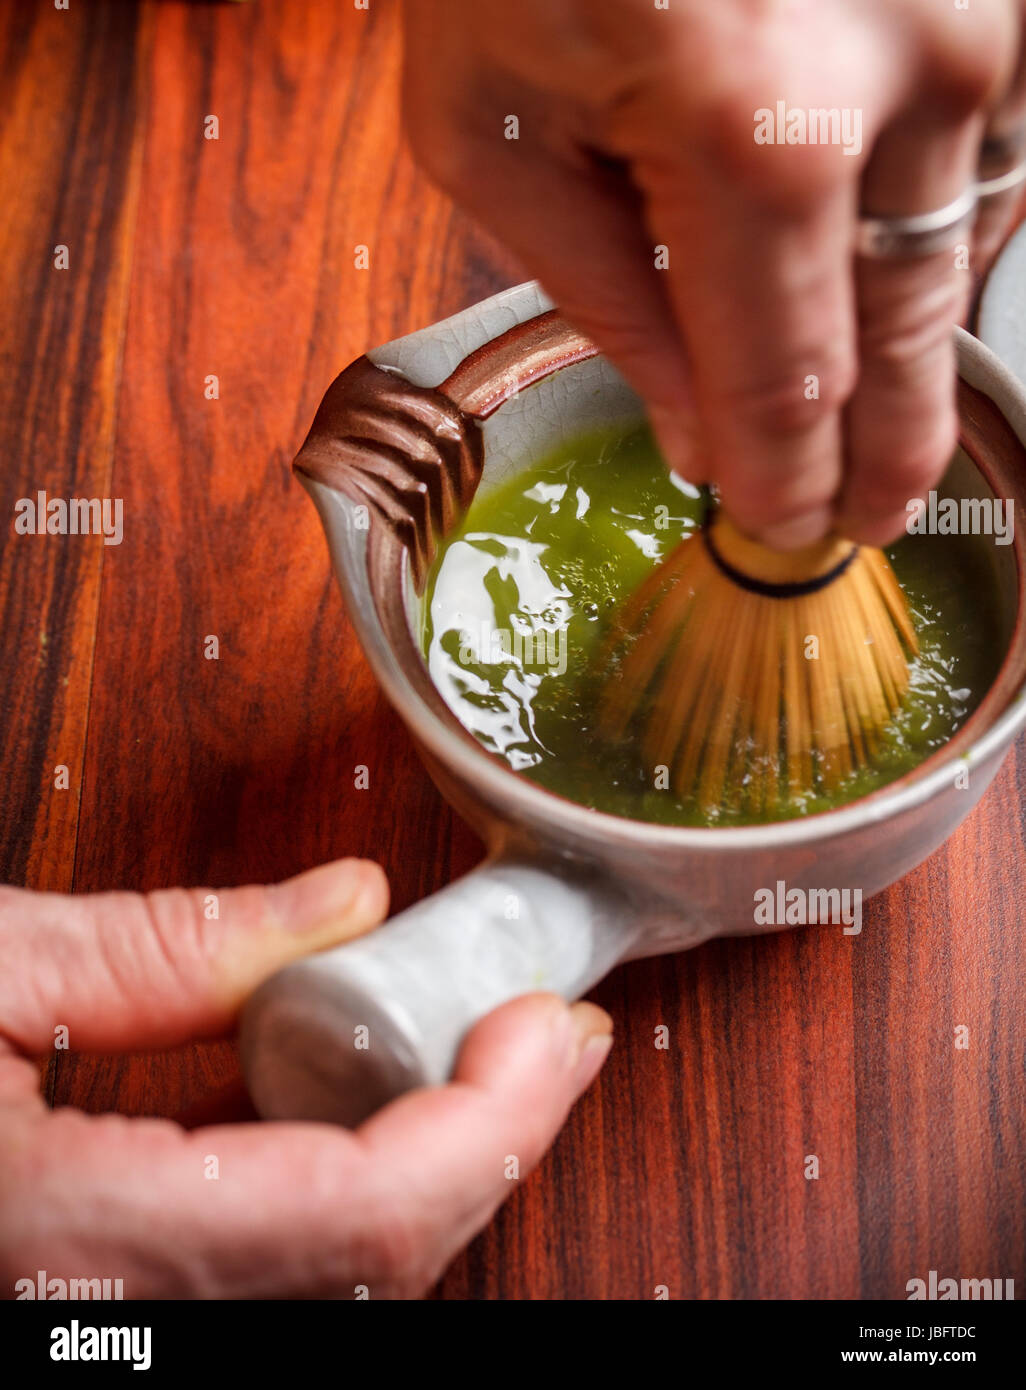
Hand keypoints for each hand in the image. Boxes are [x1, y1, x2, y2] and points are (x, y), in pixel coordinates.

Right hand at [0, 862, 611, 1297]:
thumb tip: (346, 898)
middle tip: (552, 1031)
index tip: (553, 1027)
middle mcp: (98, 1321)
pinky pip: (276, 1266)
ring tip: (493, 1050)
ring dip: (442, 1160)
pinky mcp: (112, 1304)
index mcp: (62, 1244)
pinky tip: (379, 1089)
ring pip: (340, 1280)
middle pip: (374, 1265)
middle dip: (495, 1141)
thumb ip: (169, 944)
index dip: (489, 1124)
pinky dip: (359, 1180)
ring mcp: (107, 1326)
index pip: (353, 1215)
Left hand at [402, 0, 1024, 545]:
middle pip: (904, 345)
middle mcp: (907, 80)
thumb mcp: (493, 132)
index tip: (780, 535)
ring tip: (878, 430)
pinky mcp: (1011, 6)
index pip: (788, 387)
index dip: (791, 486)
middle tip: (861, 522)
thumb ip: (606, 302)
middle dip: (880, 458)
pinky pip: (995, 170)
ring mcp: (984, 28)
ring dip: (915, 359)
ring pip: (963, 266)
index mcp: (752, 135)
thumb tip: (699, 434)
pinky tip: (891, 281)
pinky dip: (938, 245)